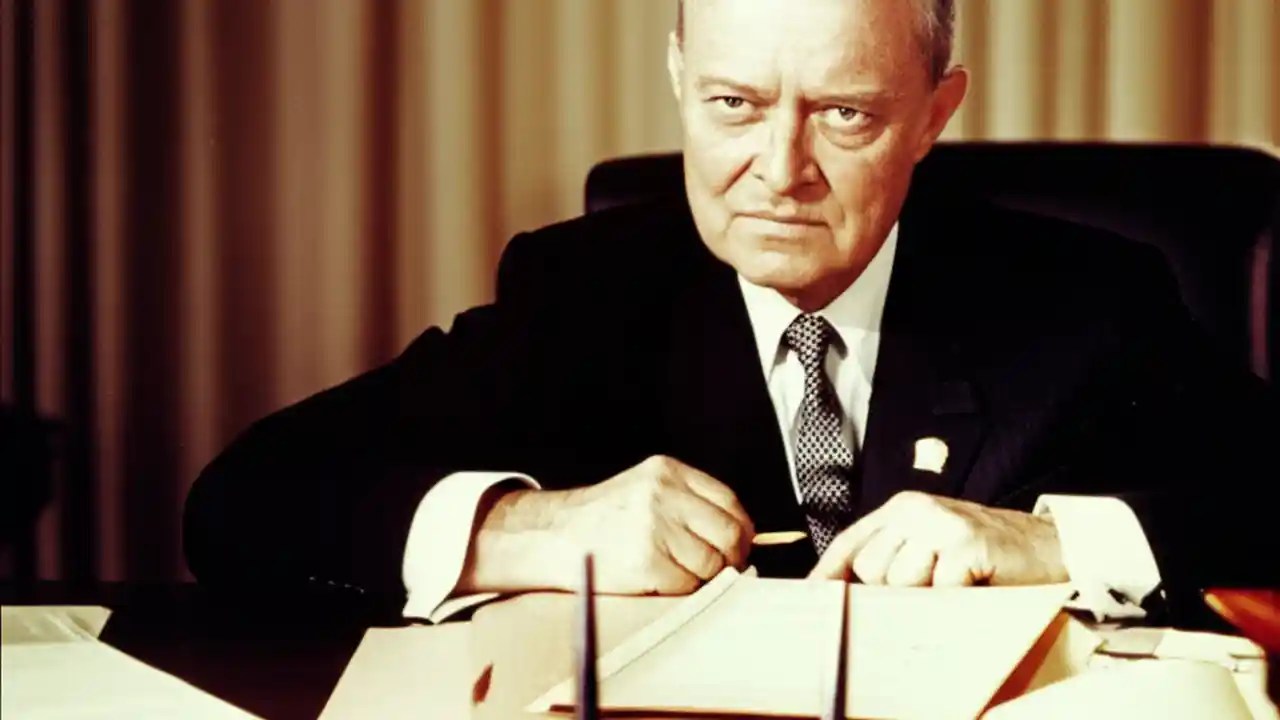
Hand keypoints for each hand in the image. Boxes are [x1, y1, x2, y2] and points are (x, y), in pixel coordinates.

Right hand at [462, 456, 754, 595]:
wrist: (555, 536)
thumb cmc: (604, 518)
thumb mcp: (647, 489)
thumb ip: (688, 502)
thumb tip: (740, 537)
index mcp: (667, 471)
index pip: (729, 502)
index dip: (741, 531)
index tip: (738, 547)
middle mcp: (663, 494)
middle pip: (729, 534)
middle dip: (732, 558)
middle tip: (722, 569)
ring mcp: (655, 527)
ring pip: (711, 563)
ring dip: (704, 577)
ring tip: (681, 574)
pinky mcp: (646, 561)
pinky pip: (687, 585)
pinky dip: (682, 590)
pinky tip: (661, 581)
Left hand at [808, 491, 1066, 586]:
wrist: (1051, 547)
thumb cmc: (985, 557)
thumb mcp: (931, 548)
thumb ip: (893, 560)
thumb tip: (849, 595)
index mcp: (900, 509)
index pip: (850, 543)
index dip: (828, 574)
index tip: (811, 598)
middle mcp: (914, 510)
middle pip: (872, 570)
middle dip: (896, 591)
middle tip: (934, 584)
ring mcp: (939, 524)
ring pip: (902, 583)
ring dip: (929, 595)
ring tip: (957, 579)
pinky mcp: (964, 543)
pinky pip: (938, 592)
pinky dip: (955, 600)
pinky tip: (973, 583)